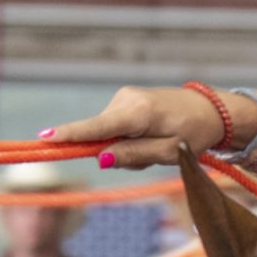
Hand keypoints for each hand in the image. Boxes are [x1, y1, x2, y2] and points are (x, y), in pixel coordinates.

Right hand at [42, 86, 256, 169]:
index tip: (44, 139)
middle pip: (100, 136)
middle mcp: (126, 100)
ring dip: (124, 146)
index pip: (97, 128)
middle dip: (116, 153)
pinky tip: (150, 136)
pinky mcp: (125, 99)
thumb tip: (100, 159)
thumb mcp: (168, 153)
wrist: (211, 110)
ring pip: (107, 133)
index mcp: (139, 113)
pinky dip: (127, 137)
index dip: (70, 136)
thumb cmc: (194, 133)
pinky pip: (115, 126)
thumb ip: (134, 156)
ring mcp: (124, 97)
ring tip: (155, 145)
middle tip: (151, 157)